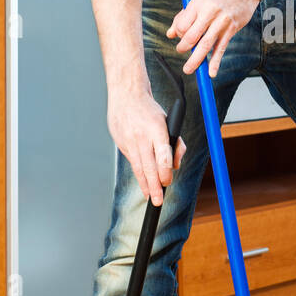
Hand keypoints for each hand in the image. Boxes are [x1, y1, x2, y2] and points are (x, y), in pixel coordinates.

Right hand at [107, 85, 187, 206]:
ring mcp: (129, 140)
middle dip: (154, 186)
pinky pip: (131, 160)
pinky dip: (138, 171)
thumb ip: (175, 144)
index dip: (165, 173)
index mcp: (157, 129)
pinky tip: (143, 181)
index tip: (167, 183)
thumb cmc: (151, 111)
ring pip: (138, 167)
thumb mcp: (168, 122)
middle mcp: (142, 136)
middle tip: (158, 201)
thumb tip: (175, 166)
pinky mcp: (120, 142)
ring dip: (144, 184)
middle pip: (149, 166)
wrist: (126, 95)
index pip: (162, 156)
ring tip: (149, 197)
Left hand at [167, 0, 259, 76]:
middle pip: (192, 36)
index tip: (179, 35)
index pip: (182, 24)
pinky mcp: (231, 29)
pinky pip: (221, 48)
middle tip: (181, 51)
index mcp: (198, 3)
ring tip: (188, 69)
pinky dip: (215, 62)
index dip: (178, 33)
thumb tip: (170, 33)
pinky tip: (211, 72)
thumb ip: (184, 15)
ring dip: (195, 60)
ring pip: (205, 45)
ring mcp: (221, 22)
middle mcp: (210, 12)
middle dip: (183, 47)